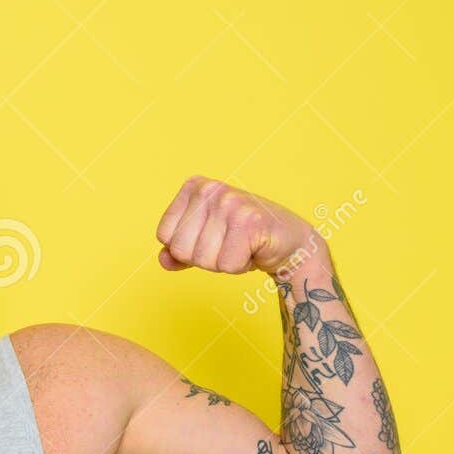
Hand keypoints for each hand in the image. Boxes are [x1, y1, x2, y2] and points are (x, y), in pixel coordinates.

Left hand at [154, 176, 315, 275]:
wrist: (290, 242)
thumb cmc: (244, 239)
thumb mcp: (205, 241)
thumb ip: (179, 250)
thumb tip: (163, 259)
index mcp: (194, 187)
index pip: (164, 235)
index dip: (186, 249)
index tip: (212, 238)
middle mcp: (210, 189)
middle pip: (181, 249)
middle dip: (204, 259)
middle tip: (228, 245)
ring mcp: (230, 203)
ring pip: (203, 259)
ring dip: (223, 263)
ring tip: (242, 246)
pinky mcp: (249, 221)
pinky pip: (227, 265)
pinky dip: (240, 266)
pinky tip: (254, 249)